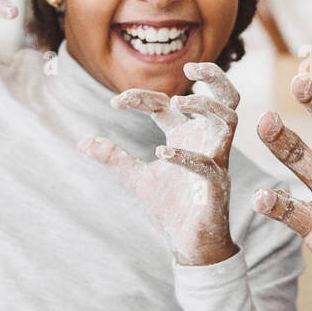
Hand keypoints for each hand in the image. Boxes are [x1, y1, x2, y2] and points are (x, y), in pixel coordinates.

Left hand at [80, 62, 240, 265]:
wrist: (188, 244)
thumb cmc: (170, 207)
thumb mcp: (136, 177)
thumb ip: (114, 156)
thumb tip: (82, 141)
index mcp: (186, 135)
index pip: (167, 103)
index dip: (141, 97)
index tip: (115, 102)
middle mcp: (205, 142)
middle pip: (225, 96)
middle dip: (214, 75)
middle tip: (191, 66)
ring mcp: (215, 161)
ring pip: (229, 119)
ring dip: (207, 105)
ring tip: (177, 101)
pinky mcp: (216, 185)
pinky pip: (208, 163)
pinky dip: (185, 156)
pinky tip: (161, 153)